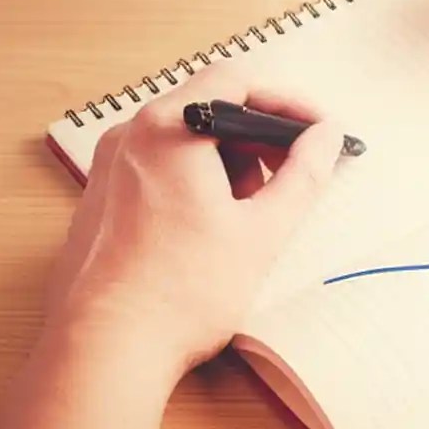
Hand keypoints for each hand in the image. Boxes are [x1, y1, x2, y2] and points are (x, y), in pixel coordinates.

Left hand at [44, 65, 342, 378]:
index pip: (236, 80)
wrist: (106, 348)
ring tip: (252, 216)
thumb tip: (326, 137)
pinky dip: (198, 183)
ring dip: (230, 164)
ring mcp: (110, 168)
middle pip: (209, 109)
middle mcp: (130, 137)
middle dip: (260, 138)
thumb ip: (303, 175)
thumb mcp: (263, 230)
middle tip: (294, 177)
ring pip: (185, 142)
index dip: (287, 102)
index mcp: (170, 129)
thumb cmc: (182, 290)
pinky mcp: (102, 201)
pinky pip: (160, 169)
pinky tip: (215, 231)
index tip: (319, 132)